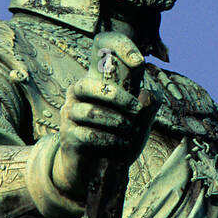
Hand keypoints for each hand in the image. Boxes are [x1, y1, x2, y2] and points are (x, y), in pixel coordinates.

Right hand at [50, 34, 157, 200]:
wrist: (99, 172)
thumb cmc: (120, 137)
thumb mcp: (142, 120)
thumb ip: (149, 105)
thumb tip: (146, 96)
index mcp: (99, 79)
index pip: (101, 46)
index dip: (119, 46)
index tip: (139, 61)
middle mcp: (80, 92)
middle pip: (89, 84)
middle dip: (118, 98)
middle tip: (136, 111)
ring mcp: (70, 114)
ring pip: (90, 113)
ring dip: (117, 124)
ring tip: (129, 134)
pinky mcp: (68, 137)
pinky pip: (87, 135)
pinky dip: (109, 141)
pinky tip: (120, 146)